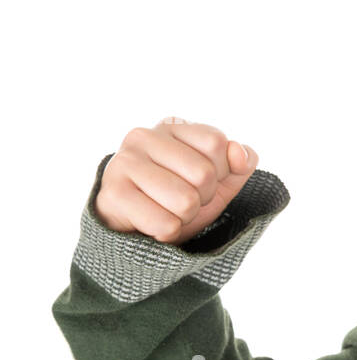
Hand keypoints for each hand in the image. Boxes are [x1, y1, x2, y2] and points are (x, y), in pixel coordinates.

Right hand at [94, 116, 258, 244]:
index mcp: (171, 127)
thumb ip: (239, 163)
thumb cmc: (179, 196)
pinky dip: (168, 232)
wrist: (135, 226)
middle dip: (202, 197)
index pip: (217, 143)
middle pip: (203, 174)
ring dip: (185, 216)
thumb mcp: (218, 180)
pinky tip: (152, 222)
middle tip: (183, 198)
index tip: (200, 179)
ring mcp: (123, 163)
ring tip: (168, 210)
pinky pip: (165, 224)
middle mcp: (143, 137)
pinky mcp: (113, 195)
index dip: (221, 170)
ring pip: (186, 201)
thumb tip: (240, 153)